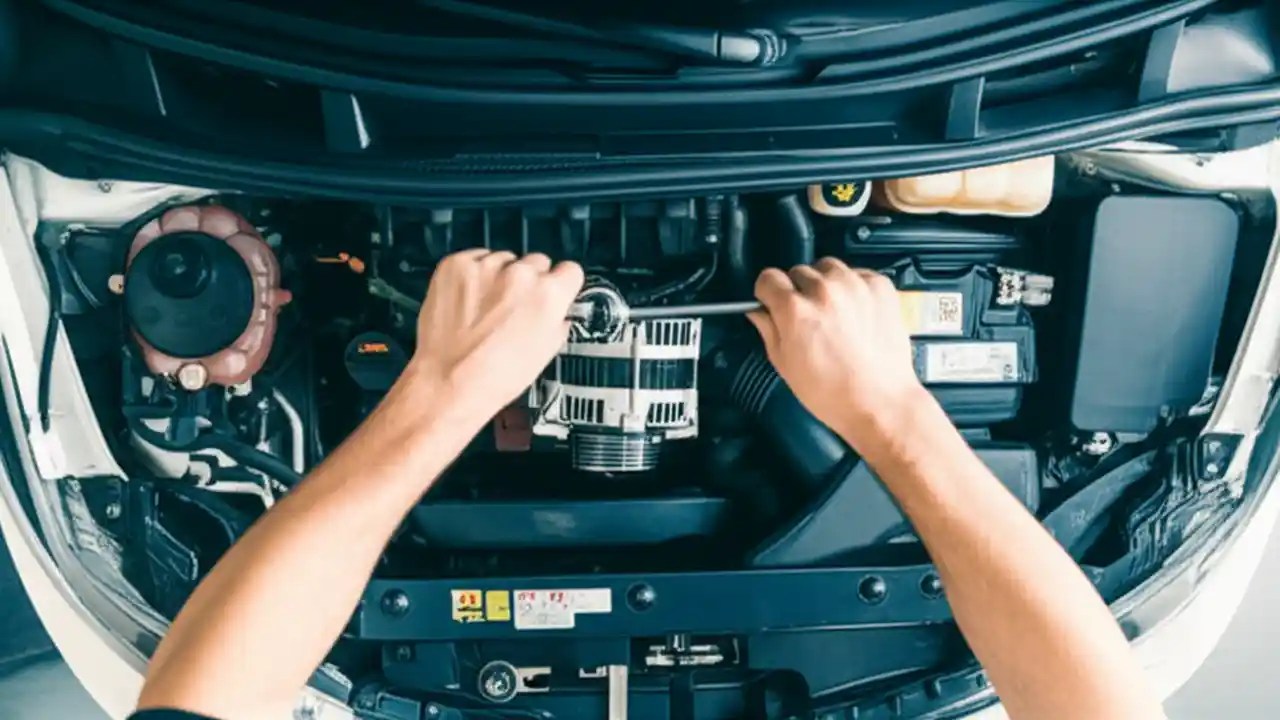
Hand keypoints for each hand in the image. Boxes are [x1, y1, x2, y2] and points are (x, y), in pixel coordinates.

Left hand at [409, 249, 583, 418]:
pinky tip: (468, 301)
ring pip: (504, 260)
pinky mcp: (456, 265)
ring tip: (486, 309)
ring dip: (499, 277)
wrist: (447, 382)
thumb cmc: (495, 376)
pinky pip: (474, 259)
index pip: (570, 270)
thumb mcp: (545, 352)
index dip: (561, 285)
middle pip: (536, 262)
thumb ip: (558, 321)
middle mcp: (519, 275)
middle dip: (529, 281)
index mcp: (549, 295)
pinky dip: (472, 276)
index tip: (553, 292)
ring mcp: (485, 267)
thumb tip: (558, 311)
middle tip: (514, 308)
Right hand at [746, 258, 931, 450]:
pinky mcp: (880, 287)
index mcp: (795, 310)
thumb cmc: (832, 393)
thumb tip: (760, 312)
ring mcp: (855, 285)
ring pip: (828, 268)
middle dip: (798, 290)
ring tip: (833, 312)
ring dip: (825, 283)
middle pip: (799, 271)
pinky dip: (853, 287)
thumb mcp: (785, 365)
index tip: (773, 301)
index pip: (768, 277)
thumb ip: (769, 330)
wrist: (880, 402)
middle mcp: (824, 291)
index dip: (768, 292)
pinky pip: (858, 274)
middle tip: (808, 316)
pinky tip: (856, 313)